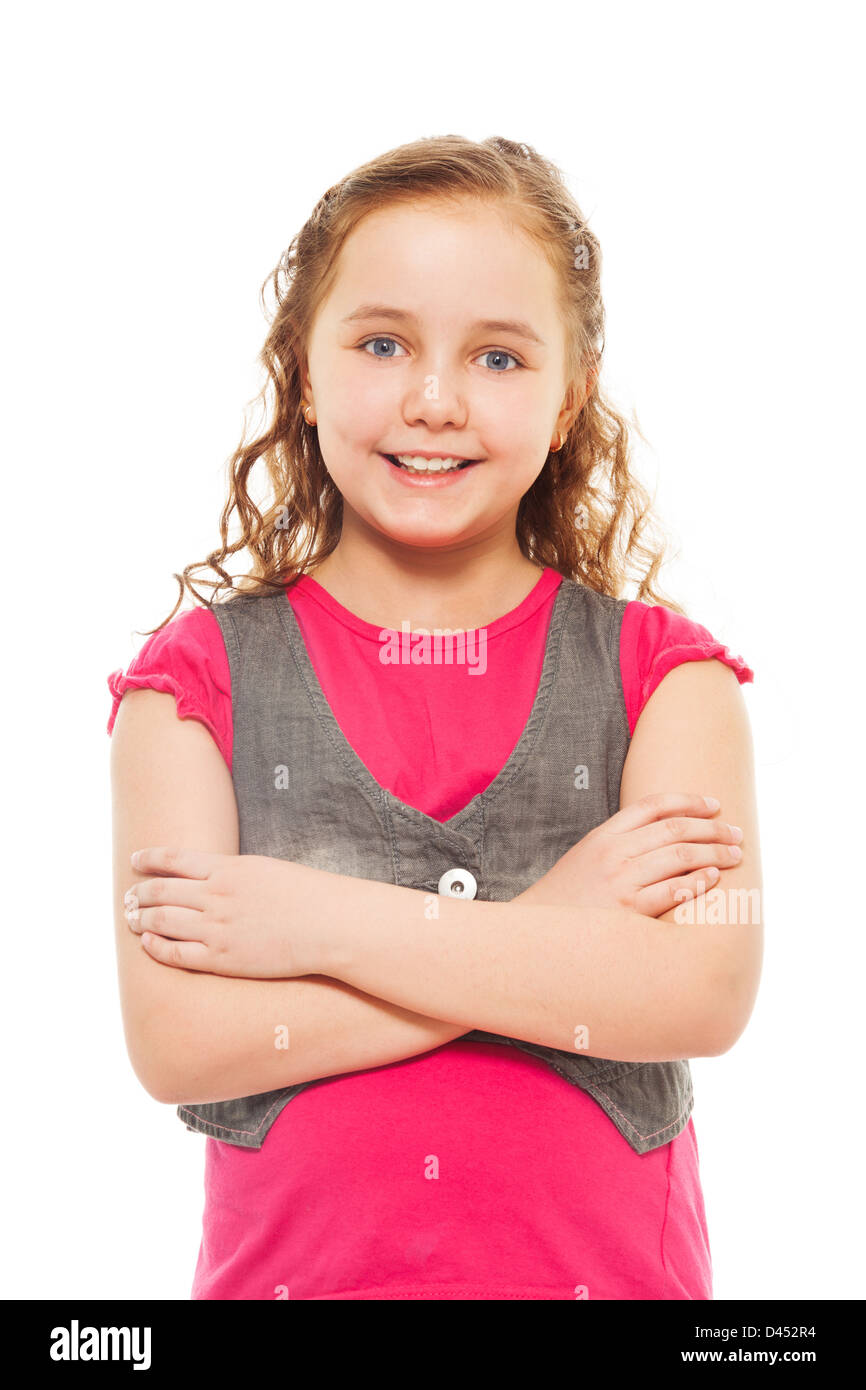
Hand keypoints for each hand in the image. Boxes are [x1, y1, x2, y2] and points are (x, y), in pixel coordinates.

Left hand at [123, 848, 324, 977]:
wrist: (330, 925)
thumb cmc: (307, 895)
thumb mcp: (265, 869)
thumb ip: (233, 872)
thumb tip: (209, 875)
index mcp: (227, 869)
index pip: (173, 859)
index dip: (148, 859)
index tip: (134, 861)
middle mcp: (216, 897)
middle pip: (160, 891)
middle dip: (138, 893)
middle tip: (127, 896)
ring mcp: (217, 929)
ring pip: (161, 922)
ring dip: (140, 919)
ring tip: (130, 919)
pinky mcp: (223, 959)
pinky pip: (176, 955)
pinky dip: (156, 947)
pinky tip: (148, 944)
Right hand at [517, 792, 742, 917]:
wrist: (538, 937)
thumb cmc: (568, 901)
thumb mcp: (586, 859)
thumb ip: (619, 843)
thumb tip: (666, 835)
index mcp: (603, 836)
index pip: (653, 805)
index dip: (689, 800)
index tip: (715, 804)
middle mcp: (613, 853)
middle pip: (675, 828)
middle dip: (713, 827)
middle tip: (736, 833)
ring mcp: (621, 881)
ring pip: (681, 855)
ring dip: (714, 853)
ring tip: (734, 855)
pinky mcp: (629, 912)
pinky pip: (673, 891)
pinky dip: (697, 881)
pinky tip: (712, 879)